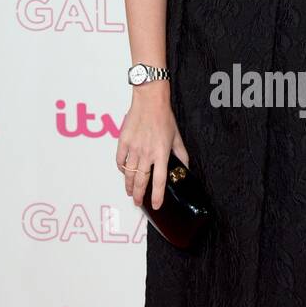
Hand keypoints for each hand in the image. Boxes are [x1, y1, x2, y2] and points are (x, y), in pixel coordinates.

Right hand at [115, 87, 188, 209]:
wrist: (149, 101)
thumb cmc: (164, 117)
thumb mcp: (177, 137)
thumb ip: (181, 155)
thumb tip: (185, 167)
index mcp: (161, 154)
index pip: (159, 182)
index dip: (157, 196)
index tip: (155, 205)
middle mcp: (147, 154)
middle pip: (141, 181)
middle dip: (138, 195)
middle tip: (138, 202)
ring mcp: (133, 148)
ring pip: (129, 174)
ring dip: (128, 185)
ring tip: (129, 192)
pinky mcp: (123, 142)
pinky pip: (120, 160)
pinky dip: (121, 169)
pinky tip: (124, 172)